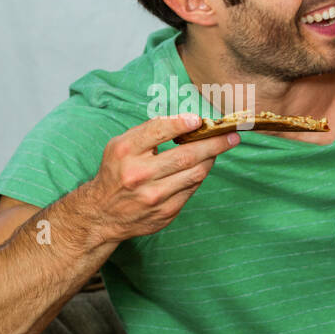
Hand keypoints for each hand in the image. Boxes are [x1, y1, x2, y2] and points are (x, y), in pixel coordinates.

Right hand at [79, 113, 237, 243]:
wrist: (102, 213)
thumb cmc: (117, 172)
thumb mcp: (122, 146)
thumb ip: (151, 133)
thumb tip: (191, 122)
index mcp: (124, 152)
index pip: (157, 131)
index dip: (181, 123)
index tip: (200, 119)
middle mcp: (138, 175)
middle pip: (186, 155)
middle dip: (214, 143)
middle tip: (232, 135)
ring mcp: (153, 196)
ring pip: (195, 173)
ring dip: (211, 158)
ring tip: (221, 147)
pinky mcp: (166, 212)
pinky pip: (192, 189)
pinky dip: (200, 175)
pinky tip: (203, 166)